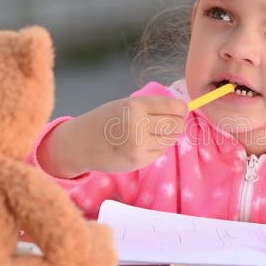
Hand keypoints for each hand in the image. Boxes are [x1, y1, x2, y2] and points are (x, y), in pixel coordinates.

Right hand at [39, 96, 187, 176]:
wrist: (81, 144)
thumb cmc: (106, 120)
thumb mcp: (125, 104)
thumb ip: (151, 107)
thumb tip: (183, 110)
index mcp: (135, 106)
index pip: (173, 106)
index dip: (182, 109)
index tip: (182, 110)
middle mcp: (138, 125)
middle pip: (177, 124)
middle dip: (178, 123)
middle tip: (172, 122)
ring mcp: (139, 145)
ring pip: (171, 139)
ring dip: (168, 136)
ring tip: (153, 132)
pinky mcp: (139, 160)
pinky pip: (161, 151)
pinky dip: (158, 147)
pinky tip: (144, 143)